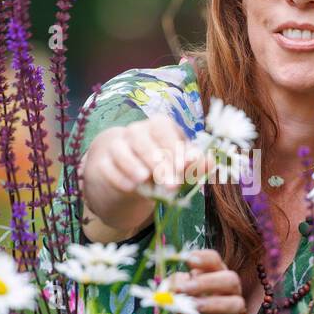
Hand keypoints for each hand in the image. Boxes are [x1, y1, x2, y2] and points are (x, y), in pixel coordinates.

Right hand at [80, 116, 205, 237]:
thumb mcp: (182, 166)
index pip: (163, 129)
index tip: (184, 167)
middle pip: (141, 139)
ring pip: (120, 149)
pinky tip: (130, 187)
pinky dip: (118, 176)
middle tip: (171, 185)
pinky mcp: (103, 164)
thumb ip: (196, 164)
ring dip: (133, 164)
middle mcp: (136, 132)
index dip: (174, 147)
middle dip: (158, 162)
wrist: (135, 179)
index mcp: (159, 126)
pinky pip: (107, 167)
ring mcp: (117, 146)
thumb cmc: (164, 167)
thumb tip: (210, 162)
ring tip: (145, 180)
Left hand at [168, 248, 255, 313]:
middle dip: (205, 281)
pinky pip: (228, 311)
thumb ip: (176, 289)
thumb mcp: (180, 296)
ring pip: (233, 294)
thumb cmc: (192, 309)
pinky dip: (211, 310)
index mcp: (214, 272)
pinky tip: (197, 313)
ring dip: (211, 299)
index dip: (202, 257)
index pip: (213, 259)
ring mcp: (233, 301)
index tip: (188, 260)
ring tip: (192, 304)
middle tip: (184, 288)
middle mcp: (228, 284)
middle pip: (228, 277)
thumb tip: (170, 288)